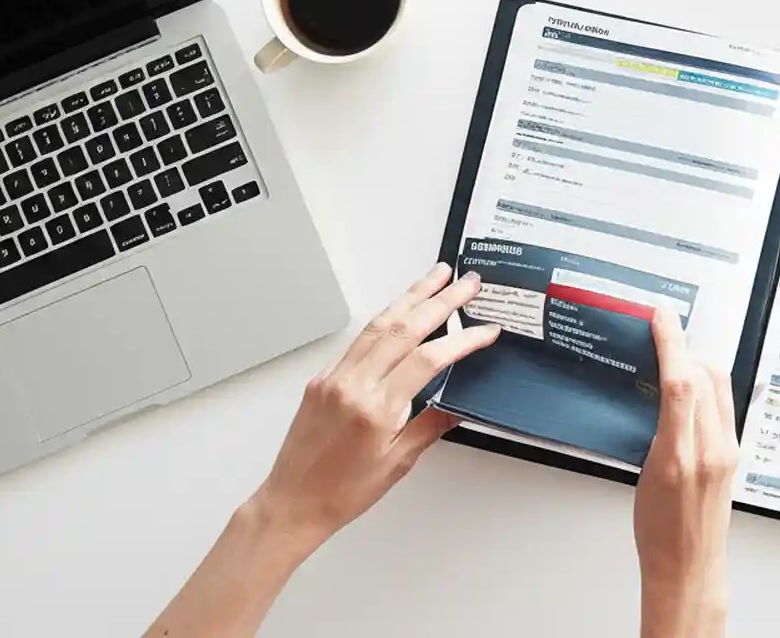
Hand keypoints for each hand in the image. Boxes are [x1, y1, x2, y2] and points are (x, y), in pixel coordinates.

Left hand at [251, 263, 500, 556]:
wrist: (292, 502)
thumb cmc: (342, 492)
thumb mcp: (397, 464)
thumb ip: (429, 426)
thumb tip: (457, 404)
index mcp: (375, 409)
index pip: (428, 360)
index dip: (462, 340)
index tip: (487, 330)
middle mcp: (353, 385)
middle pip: (404, 329)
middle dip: (440, 301)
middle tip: (467, 283)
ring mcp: (334, 377)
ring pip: (379, 325)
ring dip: (410, 297)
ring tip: (436, 277)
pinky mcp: (322, 377)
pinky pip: (359, 340)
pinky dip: (384, 319)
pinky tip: (400, 309)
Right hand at [635, 310, 737, 637]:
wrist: (688, 567)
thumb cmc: (659, 532)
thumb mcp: (644, 476)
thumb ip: (654, 430)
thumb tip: (655, 387)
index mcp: (682, 455)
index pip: (681, 382)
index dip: (670, 342)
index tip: (660, 316)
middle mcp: (712, 449)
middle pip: (703, 376)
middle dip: (682, 347)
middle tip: (658, 331)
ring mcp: (727, 451)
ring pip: (717, 386)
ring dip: (695, 362)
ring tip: (671, 353)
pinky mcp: (732, 455)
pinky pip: (721, 405)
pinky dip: (703, 385)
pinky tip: (687, 386)